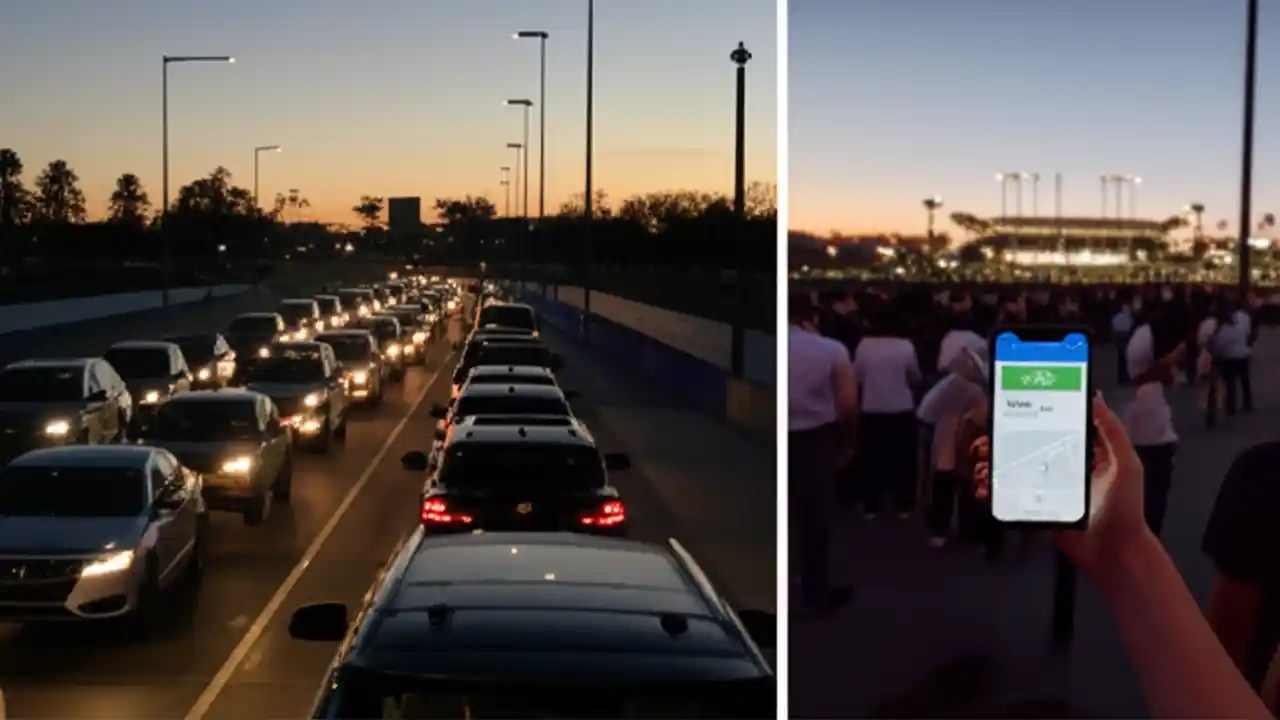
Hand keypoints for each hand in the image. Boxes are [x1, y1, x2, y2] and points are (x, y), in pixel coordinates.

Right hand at [970, 395, 1152, 582]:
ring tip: (980, 468)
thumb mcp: (1124, 463)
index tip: (1006, 412)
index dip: (1027, 419)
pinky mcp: (1035, 508)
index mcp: (1081, 453)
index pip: (1049, 428)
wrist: (1113, 550)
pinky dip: (992, 490)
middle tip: (984, 444)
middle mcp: (1060, 467)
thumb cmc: (1122, 505)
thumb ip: (1111, 431)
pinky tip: (983, 488)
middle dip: (1000, 443)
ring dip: (991, 466)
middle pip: (1023, 448)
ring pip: (1011, 470)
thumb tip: (1093, 396)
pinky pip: (1009, 495)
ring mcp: (1045, 488)